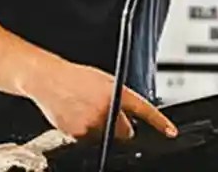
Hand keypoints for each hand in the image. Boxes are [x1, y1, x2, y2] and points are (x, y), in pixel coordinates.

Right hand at [21, 58, 177, 141]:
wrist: (48, 79)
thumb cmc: (73, 77)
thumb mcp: (102, 80)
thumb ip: (118, 96)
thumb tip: (127, 111)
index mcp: (115, 93)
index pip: (143, 109)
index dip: (159, 123)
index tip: (170, 132)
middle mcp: (106, 110)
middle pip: (125, 131)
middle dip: (119, 126)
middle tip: (104, 114)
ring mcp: (92, 124)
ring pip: (105, 137)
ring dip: (99, 129)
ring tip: (84, 111)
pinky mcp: (79, 135)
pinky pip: (88, 140)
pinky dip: (84, 133)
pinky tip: (76, 116)